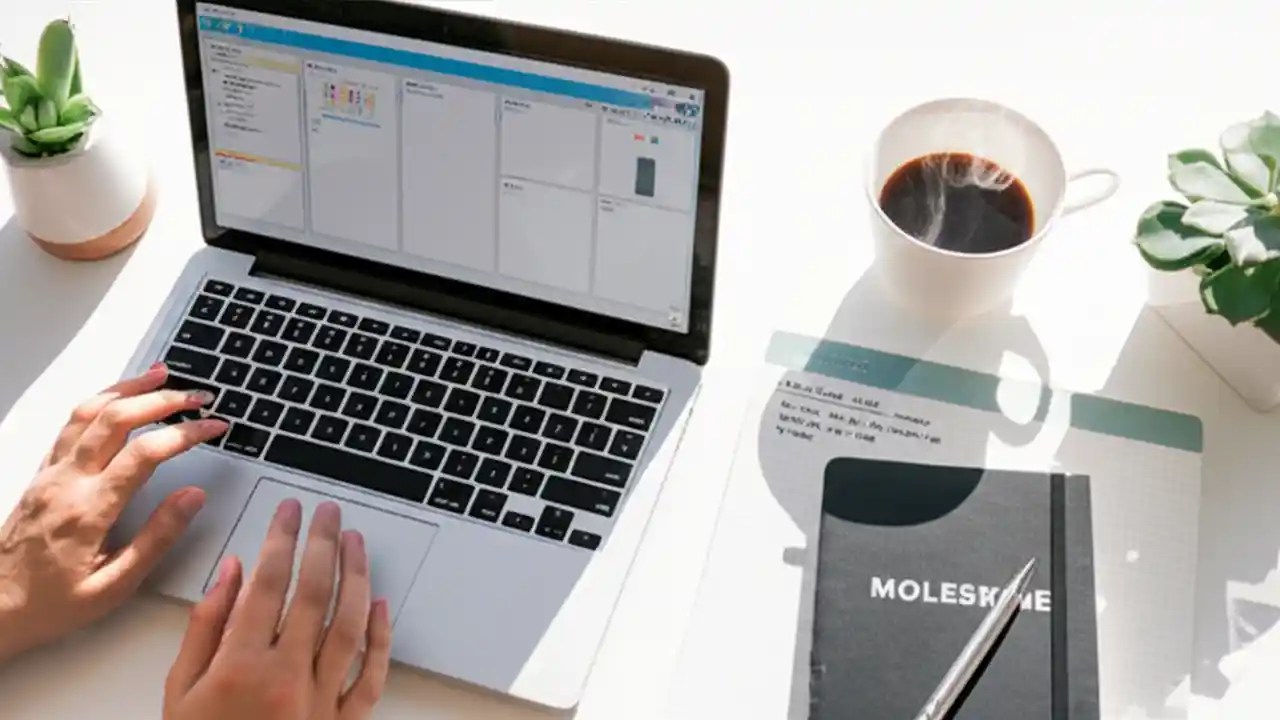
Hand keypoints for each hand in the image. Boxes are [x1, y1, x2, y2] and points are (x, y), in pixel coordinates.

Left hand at [0, 364, 226, 662]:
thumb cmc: (50, 604)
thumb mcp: (113, 587)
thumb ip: (157, 539)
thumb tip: (193, 498)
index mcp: (88, 510)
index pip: (144, 454)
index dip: (185, 433)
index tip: (214, 426)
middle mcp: (66, 482)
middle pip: (117, 419)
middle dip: (163, 400)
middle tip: (199, 396)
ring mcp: (50, 474)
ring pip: (89, 411)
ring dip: (128, 388)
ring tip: (162, 375)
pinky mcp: (41, 474)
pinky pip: (71, 424)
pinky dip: (101, 400)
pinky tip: (119, 396)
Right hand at [164, 500, 390, 719]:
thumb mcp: (178, 694)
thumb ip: (204, 629)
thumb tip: (234, 572)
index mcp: (241, 668)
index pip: (269, 585)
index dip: (282, 540)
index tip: (289, 512)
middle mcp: (287, 680)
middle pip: (314, 595)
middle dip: (323, 545)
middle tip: (329, 512)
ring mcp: (321, 703)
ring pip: (349, 626)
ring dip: (356, 578)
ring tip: (356, 542)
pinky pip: (371, 677)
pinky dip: (381, 639)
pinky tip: (381, 606)